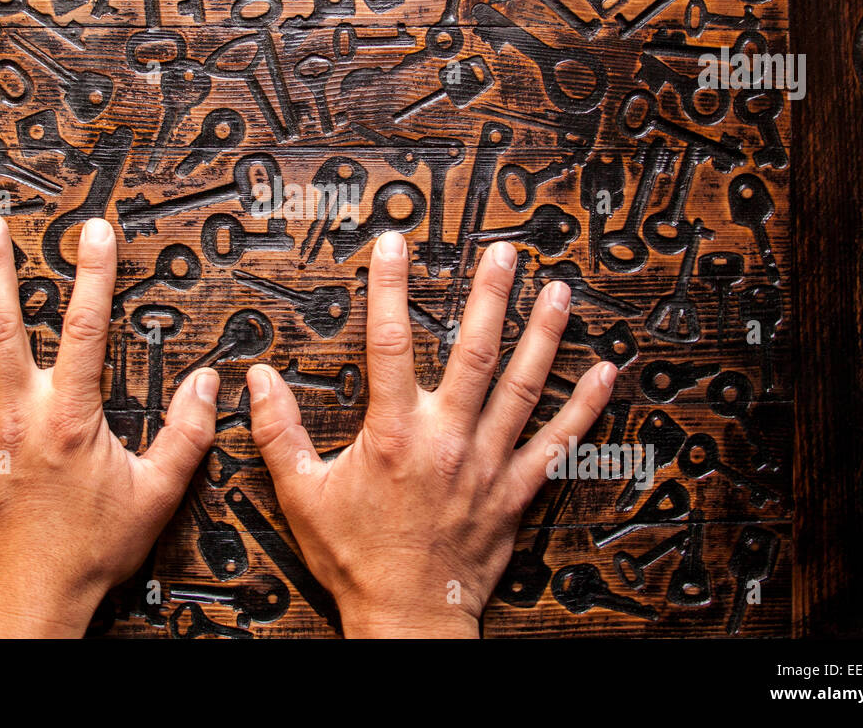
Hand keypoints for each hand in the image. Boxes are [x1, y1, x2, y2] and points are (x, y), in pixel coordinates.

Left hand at [0, 213, 219, 637]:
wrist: (32, 598)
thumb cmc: (92, 549)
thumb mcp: (158, 493)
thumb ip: (187, 435)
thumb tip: (209, 385)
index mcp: (72, 419)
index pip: (86, 329)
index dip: (93, 274)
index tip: (95, 231)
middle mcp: (19, 416)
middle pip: (2, 326)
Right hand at [247, 231, 615, 637]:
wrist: (406, 618)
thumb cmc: (355, 559)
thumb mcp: (301, 495)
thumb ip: (279, 432)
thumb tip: (258, 380)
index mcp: (393, 434)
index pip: (388, 343)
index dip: (388, 287)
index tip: (393, 244)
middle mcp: (446, 439)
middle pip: (474, 352)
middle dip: (489, 296)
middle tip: (505, 252)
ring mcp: (486, 464)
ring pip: (522, 387)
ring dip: (543, 335)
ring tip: (558, 292)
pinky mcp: (515, 492)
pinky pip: (558, 444)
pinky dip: (584, 408)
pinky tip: (605, 374)